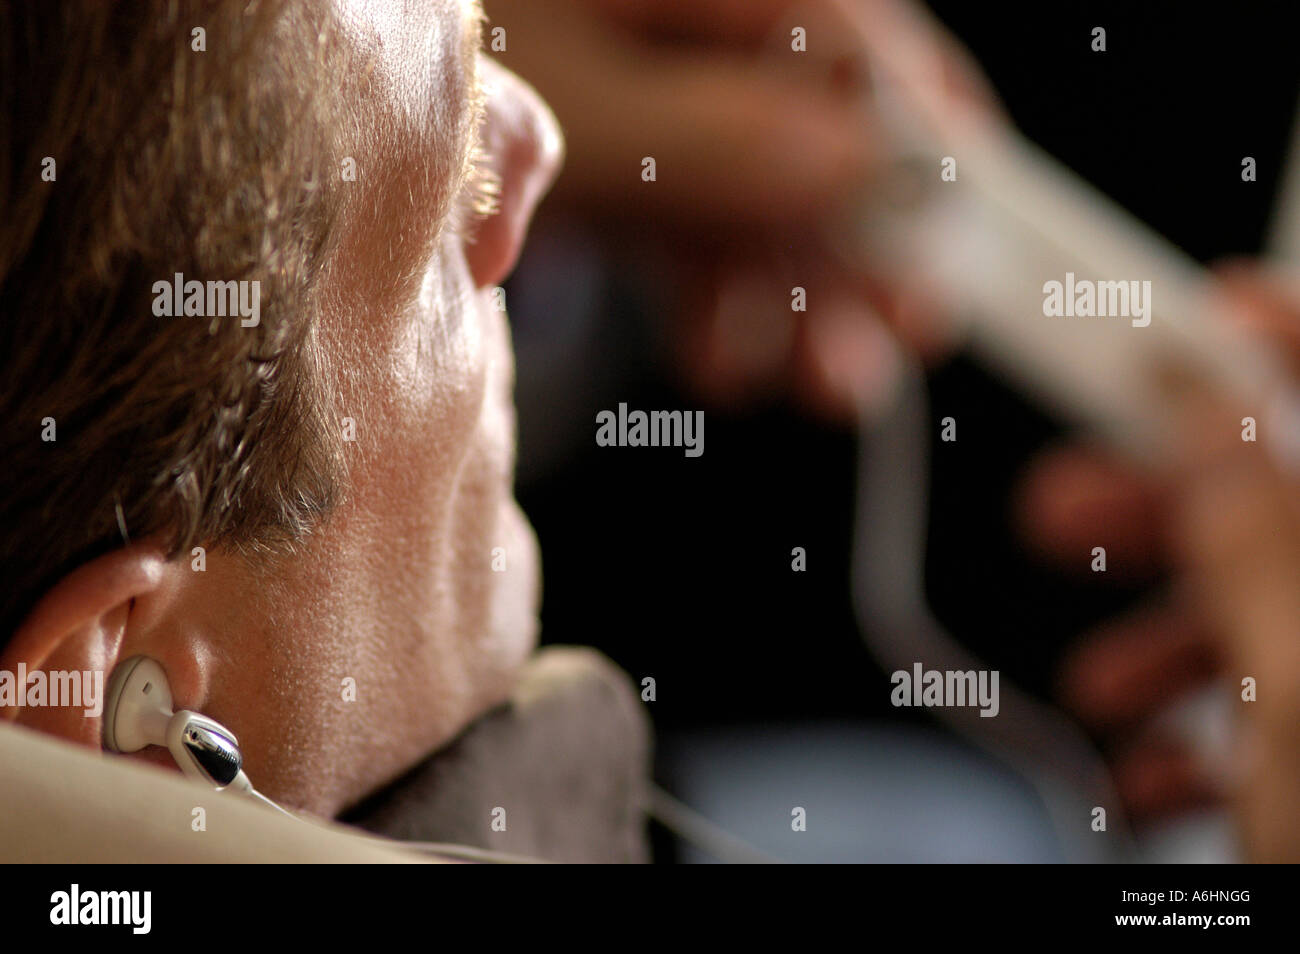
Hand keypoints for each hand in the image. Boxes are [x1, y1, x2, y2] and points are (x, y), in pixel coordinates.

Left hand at [487, 0, 994, 419]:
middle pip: (813, 128)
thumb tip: (860, 160)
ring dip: (784, 295)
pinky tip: (720, 364)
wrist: (318, 96)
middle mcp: (690, 23)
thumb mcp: (572, 100)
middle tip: (892, 345)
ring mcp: (651, 87)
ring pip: (753, 191)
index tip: (969, 224)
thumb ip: (711, 132)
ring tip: (807, 388)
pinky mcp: (617, 147)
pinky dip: (708, 295)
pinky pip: (686, 222)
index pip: (848, 33)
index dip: (923, 129)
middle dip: (854, 246)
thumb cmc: (439, 63)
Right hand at [1017, 262, 1299, 858]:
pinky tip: (1165, 766)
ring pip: (1278, 616)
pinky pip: (1280, 706)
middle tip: (1068, 506)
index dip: (1275, 338)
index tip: (1185, 316)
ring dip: (1166, 644)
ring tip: (1104, 686)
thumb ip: (1250, 529)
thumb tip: (1202, 418)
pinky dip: (1204, 729)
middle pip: (1295, 507)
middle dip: (1170, 511)